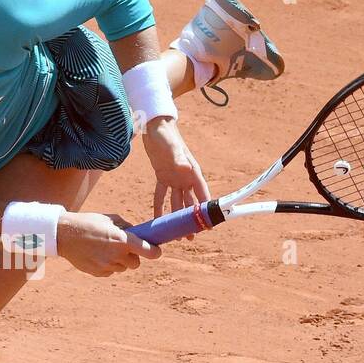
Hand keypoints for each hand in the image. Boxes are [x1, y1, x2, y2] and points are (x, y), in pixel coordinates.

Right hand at [56, 211, 160, 276]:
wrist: (64, 234)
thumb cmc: (88, 223)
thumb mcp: (110, 219)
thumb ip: (127, 227)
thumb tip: (139, 234)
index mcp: (122, 240)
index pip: (149, 252)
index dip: (155, 252)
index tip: (156, 250)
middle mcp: (116, 255)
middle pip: (136, 263)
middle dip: (133, 256)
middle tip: (125, 248)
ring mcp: (107, 266)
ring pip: (122, 268)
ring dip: (120, 261)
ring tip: (106, 249)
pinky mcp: (98, 273)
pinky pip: (110, 272)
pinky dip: (108, 265)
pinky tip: (97, 255)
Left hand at [142, 117, 211, 238]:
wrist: (155, 126)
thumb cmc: (166, 135)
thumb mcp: (172, 148)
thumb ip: (179, 159)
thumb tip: (186, 168)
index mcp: (192, 172)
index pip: (202, 193)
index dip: (205, 208)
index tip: (209, 223)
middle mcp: (186, 177)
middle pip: (191, 201)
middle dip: (191, 218)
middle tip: (191, 235)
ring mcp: (175, 177)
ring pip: (177, 201)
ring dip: (176, 216)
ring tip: (177, 232)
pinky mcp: (162, 176)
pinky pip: (161, 194)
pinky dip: (159, 206)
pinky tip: (157, 218)